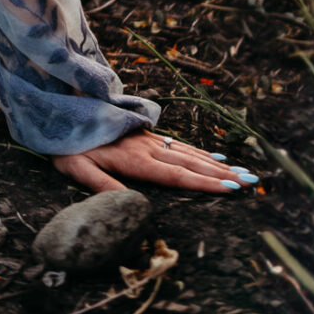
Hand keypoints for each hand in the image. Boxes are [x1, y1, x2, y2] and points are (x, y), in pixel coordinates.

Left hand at [53, 130, 255, 194]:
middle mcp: (148, 148)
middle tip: (252, 181)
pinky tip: (213, 157)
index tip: (232, 189)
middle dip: (222, 175)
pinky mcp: (145, 135)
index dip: (205, 184)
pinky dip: (199, 152)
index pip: (177, 175)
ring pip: (188, 153)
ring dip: (216, 164)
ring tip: (242, 171)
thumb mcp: (78, 168)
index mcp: (136, 160)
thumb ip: (104, 188)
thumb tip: (135, 208)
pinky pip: (178, 145)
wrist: (61, 106)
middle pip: (191, 163)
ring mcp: (148, 139)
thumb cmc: (68, 143)